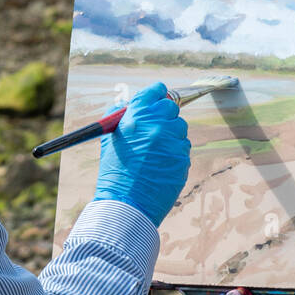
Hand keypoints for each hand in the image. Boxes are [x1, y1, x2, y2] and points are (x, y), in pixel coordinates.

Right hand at [93, 82, 190, 227]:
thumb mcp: (110, 137)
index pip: (155, 91)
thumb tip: (130, 102)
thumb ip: (120, 115)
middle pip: (171, 107)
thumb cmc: (115, 170)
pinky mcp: (182, 158)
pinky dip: (175, 152)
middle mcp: (156, 124)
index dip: (156, 93)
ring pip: (180, 127)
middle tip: (156, 127)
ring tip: (156, 151)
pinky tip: (162, 164)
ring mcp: (171, 141)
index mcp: (136, 116)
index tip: (158, 96)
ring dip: (171, 134)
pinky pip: (183, 147)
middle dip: (164, 115)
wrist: (127, 203)